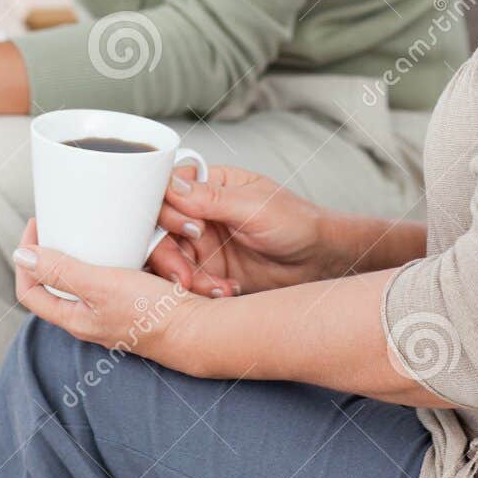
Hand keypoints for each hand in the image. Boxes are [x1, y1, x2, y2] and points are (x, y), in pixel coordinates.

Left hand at [12, 218, 201, 362]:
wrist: (197, 329)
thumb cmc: (152, 315)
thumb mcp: (101, 285)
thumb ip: (60, 272)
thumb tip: (21, 256)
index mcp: (73, 317)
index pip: (30, 291)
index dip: (26, 257)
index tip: (38, 225)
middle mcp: (89, 317)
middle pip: (58, 281)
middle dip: (60, 250)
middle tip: (64, 223)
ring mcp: (112, 310)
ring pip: (91, 275)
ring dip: (93, 251)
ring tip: (98, 229)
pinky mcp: (134, 302)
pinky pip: (119, 273)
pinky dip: (120, 255)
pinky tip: (129, 242)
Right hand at [146, 164, 336, 295]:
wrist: (319, 262)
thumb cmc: (296, 222)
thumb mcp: (255, 207)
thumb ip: (211, 199)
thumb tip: (171, 185)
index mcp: (209, 186)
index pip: (166, 191)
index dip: (165, 211)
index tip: (186, 229)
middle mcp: (199, 214)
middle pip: (158, 229)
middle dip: (167, 254)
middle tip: (184, 273)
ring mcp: (201, 244)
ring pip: (167, 259)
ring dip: (182, 277)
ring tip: (210, 288)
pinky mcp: (207, 272)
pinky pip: (184, 282)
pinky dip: (197, 291)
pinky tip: (224, 292)